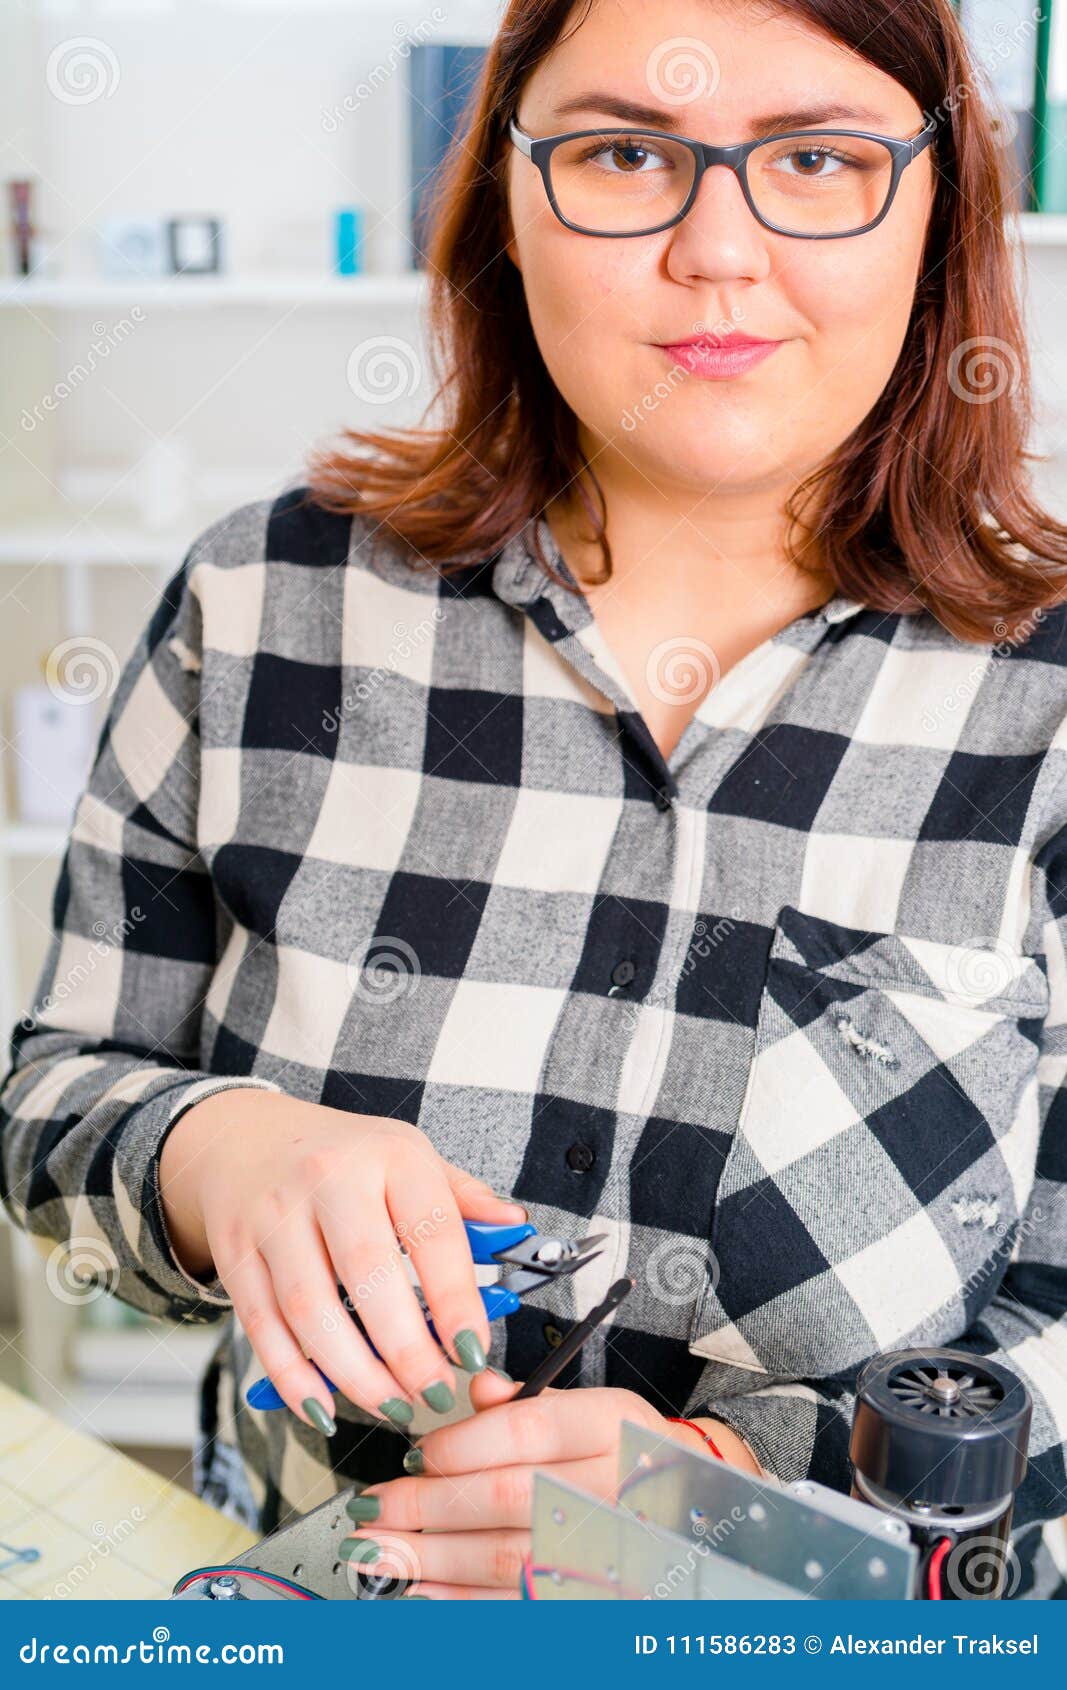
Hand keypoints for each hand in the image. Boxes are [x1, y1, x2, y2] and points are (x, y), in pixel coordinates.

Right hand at [158, 1087, 526, 1431]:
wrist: (243, 1138)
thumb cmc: (342, 1155)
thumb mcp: (410, 1155)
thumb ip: (463, 1197)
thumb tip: (514, 1227)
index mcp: (390, 1156)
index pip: (432, 1232)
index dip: (456, 1300)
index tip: (472, 1351)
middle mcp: (329, 1181)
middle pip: (369, 1276)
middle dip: (405, 1349)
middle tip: (433, 1393)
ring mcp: (275, 1217)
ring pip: (311, 1309)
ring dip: (352, 1372)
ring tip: (390, 1404)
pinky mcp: (237, 1254)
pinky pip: (263, 1326)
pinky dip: (292, 1377)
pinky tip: (321, 1405)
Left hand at [335, 1373, 760, 1597]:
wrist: (696, 1509)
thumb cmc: (622, 1450)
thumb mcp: (589, 1406)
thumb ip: (525, 1400)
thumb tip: (474, 1388)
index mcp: (615, 1424)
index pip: (531, 1430)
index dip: (465, 1444)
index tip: (417, 1454)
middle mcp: (619, 1488)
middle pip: (509, 1498)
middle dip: (428, 1507)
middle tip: (372, 1506)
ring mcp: (612, 1552)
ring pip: (507, 1560)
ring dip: (432, 1559)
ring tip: (377, 1550)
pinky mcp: (596, 1600)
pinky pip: (517, 1606)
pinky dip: (461, 1601)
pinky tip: (420, 1587)